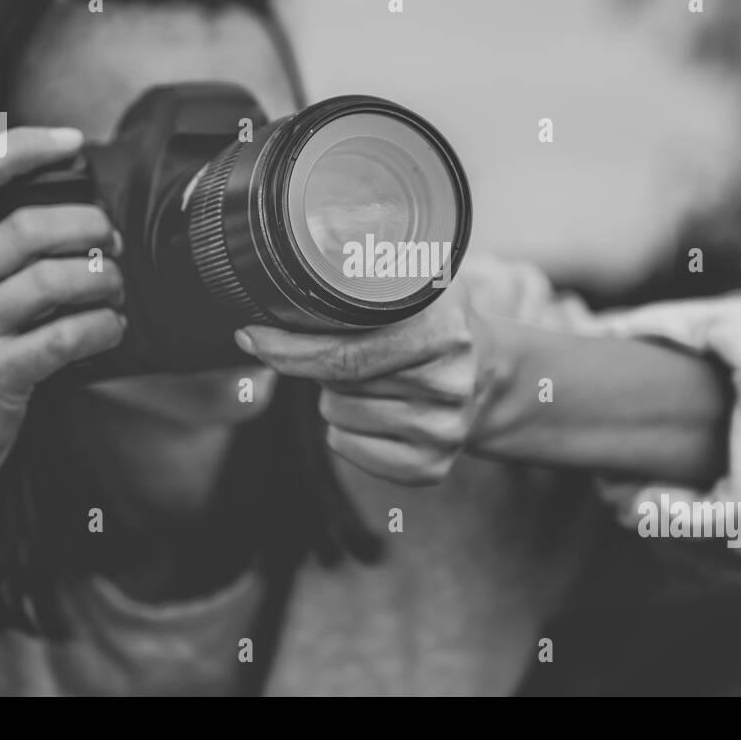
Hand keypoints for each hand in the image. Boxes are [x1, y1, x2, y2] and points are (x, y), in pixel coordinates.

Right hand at [0, 128, 127, 483]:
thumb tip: (85, 211)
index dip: (21, 145)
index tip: (73, 142)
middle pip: (28, 227)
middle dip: (89, 227)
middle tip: (114, 244)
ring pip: (51, 281)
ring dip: (104, 280)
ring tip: (117, 290)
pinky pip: (62, 338)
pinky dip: (102, 328)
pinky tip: (113, 328)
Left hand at [234, 280, 504, 485]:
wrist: (487, 370)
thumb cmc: (432, 319)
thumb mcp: (412, 280)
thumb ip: (363, 272)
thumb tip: (283, 280)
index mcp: (445, 333)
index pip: (345, 354)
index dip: (289, 348)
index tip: (253, 336)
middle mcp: (451, 386)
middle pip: (336, 386)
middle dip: (326, 365)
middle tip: (355, 347)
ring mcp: (445, 432)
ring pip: (336, 417)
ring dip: (339, 396)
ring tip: (374, 378)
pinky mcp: (432, 467)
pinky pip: (348, 450)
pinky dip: (348, 431)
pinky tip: (377, 410)